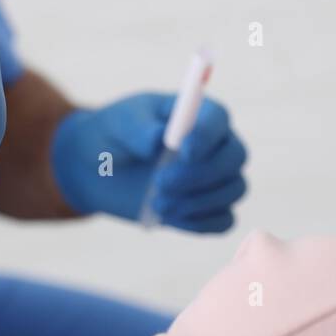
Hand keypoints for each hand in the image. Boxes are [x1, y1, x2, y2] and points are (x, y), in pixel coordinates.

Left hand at [50, 93, 246, 231]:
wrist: (101, 169)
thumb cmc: (115, 136)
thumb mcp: (118, 124)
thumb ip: (138, 128)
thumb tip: (158, 140)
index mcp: (197, 112)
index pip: (218, 118)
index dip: (207, 135)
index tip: (183, 151)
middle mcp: (215, 143)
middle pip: (235, 157)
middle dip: (201, 174)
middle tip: (162, 183)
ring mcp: (216, 177)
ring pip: (233, 189)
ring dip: (197, 201)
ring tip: (156, 203)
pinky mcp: (209, 207)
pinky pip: (224, 220)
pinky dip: (200, 223)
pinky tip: (170, 218)